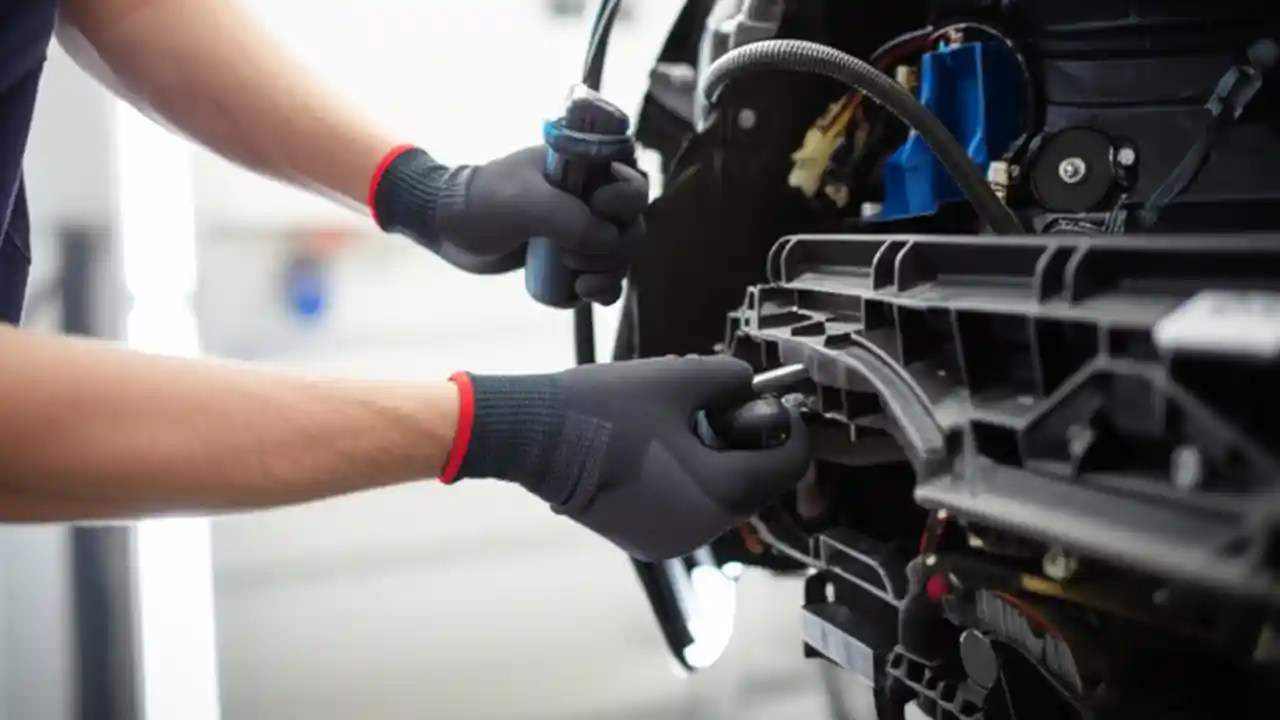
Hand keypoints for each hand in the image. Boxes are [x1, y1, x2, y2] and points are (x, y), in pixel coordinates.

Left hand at [370, 145, 647, 303]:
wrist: (448, 229)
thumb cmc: (481, 202)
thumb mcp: (523, 204)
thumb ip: (569, 218)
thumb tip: (609, 241)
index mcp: (584, 167)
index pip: (632, 180)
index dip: (625, 200)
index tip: (597, 206)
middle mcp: (591, 196)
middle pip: (634, 225)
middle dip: (613, 247)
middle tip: (572, 253)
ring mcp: (584, 229)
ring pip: (622, 256)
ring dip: (608, 273)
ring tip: (578, 281)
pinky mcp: (574, 259)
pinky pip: (606, 278)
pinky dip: (602, 290)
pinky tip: (582, 293)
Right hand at [443, 356, 811, 560]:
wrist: (533, 439)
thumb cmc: (605, 406)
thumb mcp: (679, 377)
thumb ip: (731, 379)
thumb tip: (751, 387)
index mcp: (720, 491)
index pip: (788, 465)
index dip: (790, 430)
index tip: (777, 403)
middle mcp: (703, 529)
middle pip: (755, 486)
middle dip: (749, 446)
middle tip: (721, 408)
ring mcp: (673, 541)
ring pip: (721, 499)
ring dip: (718, 463)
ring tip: (684, 426)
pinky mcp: (647, 542)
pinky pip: (689, 511)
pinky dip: (690, 482)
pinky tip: (660, 450)